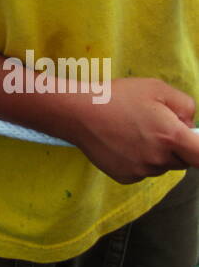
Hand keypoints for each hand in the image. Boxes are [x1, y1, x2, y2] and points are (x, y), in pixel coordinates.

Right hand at [72, 78, 197, 183]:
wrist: (80, 113)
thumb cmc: (118, 96)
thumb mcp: (156, 87)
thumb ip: (185, 105)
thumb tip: (190, 125)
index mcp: (171, 136)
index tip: (195, 145)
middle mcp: (159, 159)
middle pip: (182, 160)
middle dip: (175, 147)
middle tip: (154, 126)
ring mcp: (142, 171)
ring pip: (161, 166)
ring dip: (156, 153)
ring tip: (133, 131)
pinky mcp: (126, 178)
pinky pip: (142, 171)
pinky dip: (138, 160)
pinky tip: (123, 143)